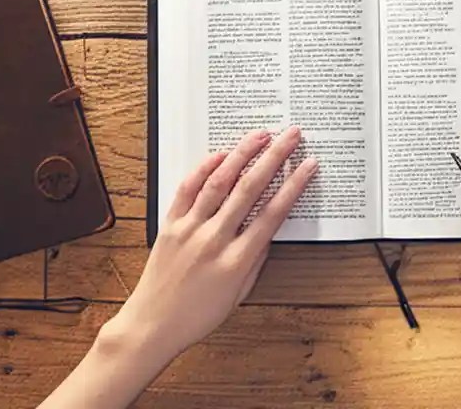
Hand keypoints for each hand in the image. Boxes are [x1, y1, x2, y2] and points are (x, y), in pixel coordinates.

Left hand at [105, 126, 317, 361]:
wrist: (152, 325)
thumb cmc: (197, 315)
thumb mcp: (239, 294)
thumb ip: (257, 260)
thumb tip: (269, 231)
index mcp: (236, 260)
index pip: (273, 213)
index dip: (294, 185)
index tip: (308, 166)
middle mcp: (214, 239)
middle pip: (250, 188)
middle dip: (275, 157)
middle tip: (291, 136)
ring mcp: (190, 229)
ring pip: (219, 181)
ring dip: (242, 153)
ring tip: (260, 134)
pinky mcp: (170, 225)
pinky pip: (187, 189)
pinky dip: (204, 168)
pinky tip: (220, 154)